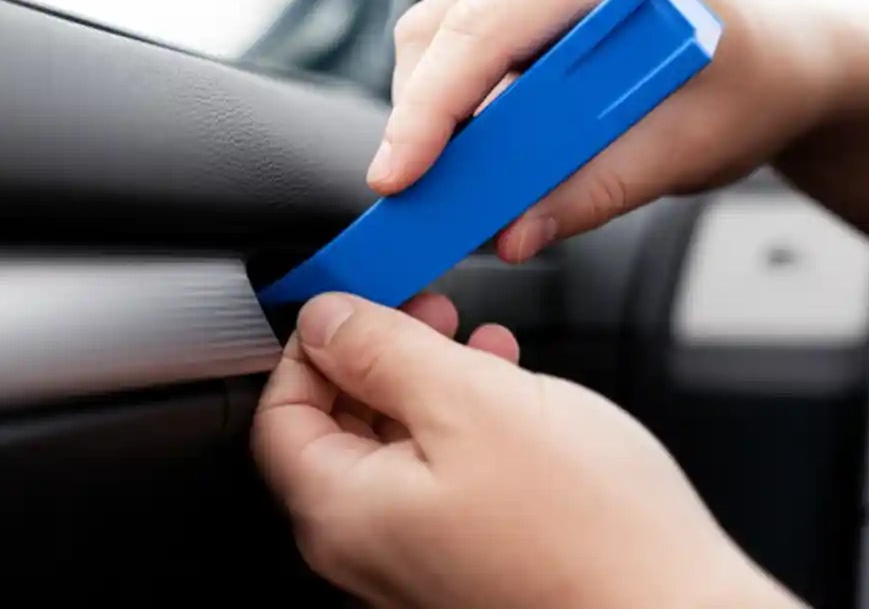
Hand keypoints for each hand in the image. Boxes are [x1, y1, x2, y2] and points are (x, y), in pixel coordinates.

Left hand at [252, 292, 803, 607]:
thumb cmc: (590, 533)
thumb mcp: (470, 401)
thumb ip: (381, 350)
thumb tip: (323, 319)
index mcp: (342, 514)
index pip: (279, 416)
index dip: (309, 347)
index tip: (349, 303)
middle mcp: (365, 551)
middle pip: (335, 431)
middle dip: (374, 355)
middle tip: (419, 307)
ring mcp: (415, 564)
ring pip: (393, 451)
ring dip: (424, 381)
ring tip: (472, 339)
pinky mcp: (465, 565)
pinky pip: (436, 482)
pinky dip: (459, 424)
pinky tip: (504, 389)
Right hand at [371, 0, 856, 262]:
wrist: (781, 56)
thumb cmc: (750, 83)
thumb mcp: (684, 151)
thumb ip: (591, 193)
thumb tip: (509, 233)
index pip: (483, 30)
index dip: (428, 110)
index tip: (398, 177)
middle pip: (442, 28)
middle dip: (421, 119)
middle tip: (424, 196)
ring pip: (436, 34)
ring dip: (434, 112)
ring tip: (459, 176)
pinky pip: (458, 40)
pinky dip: (454, 100)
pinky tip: (480, 142)